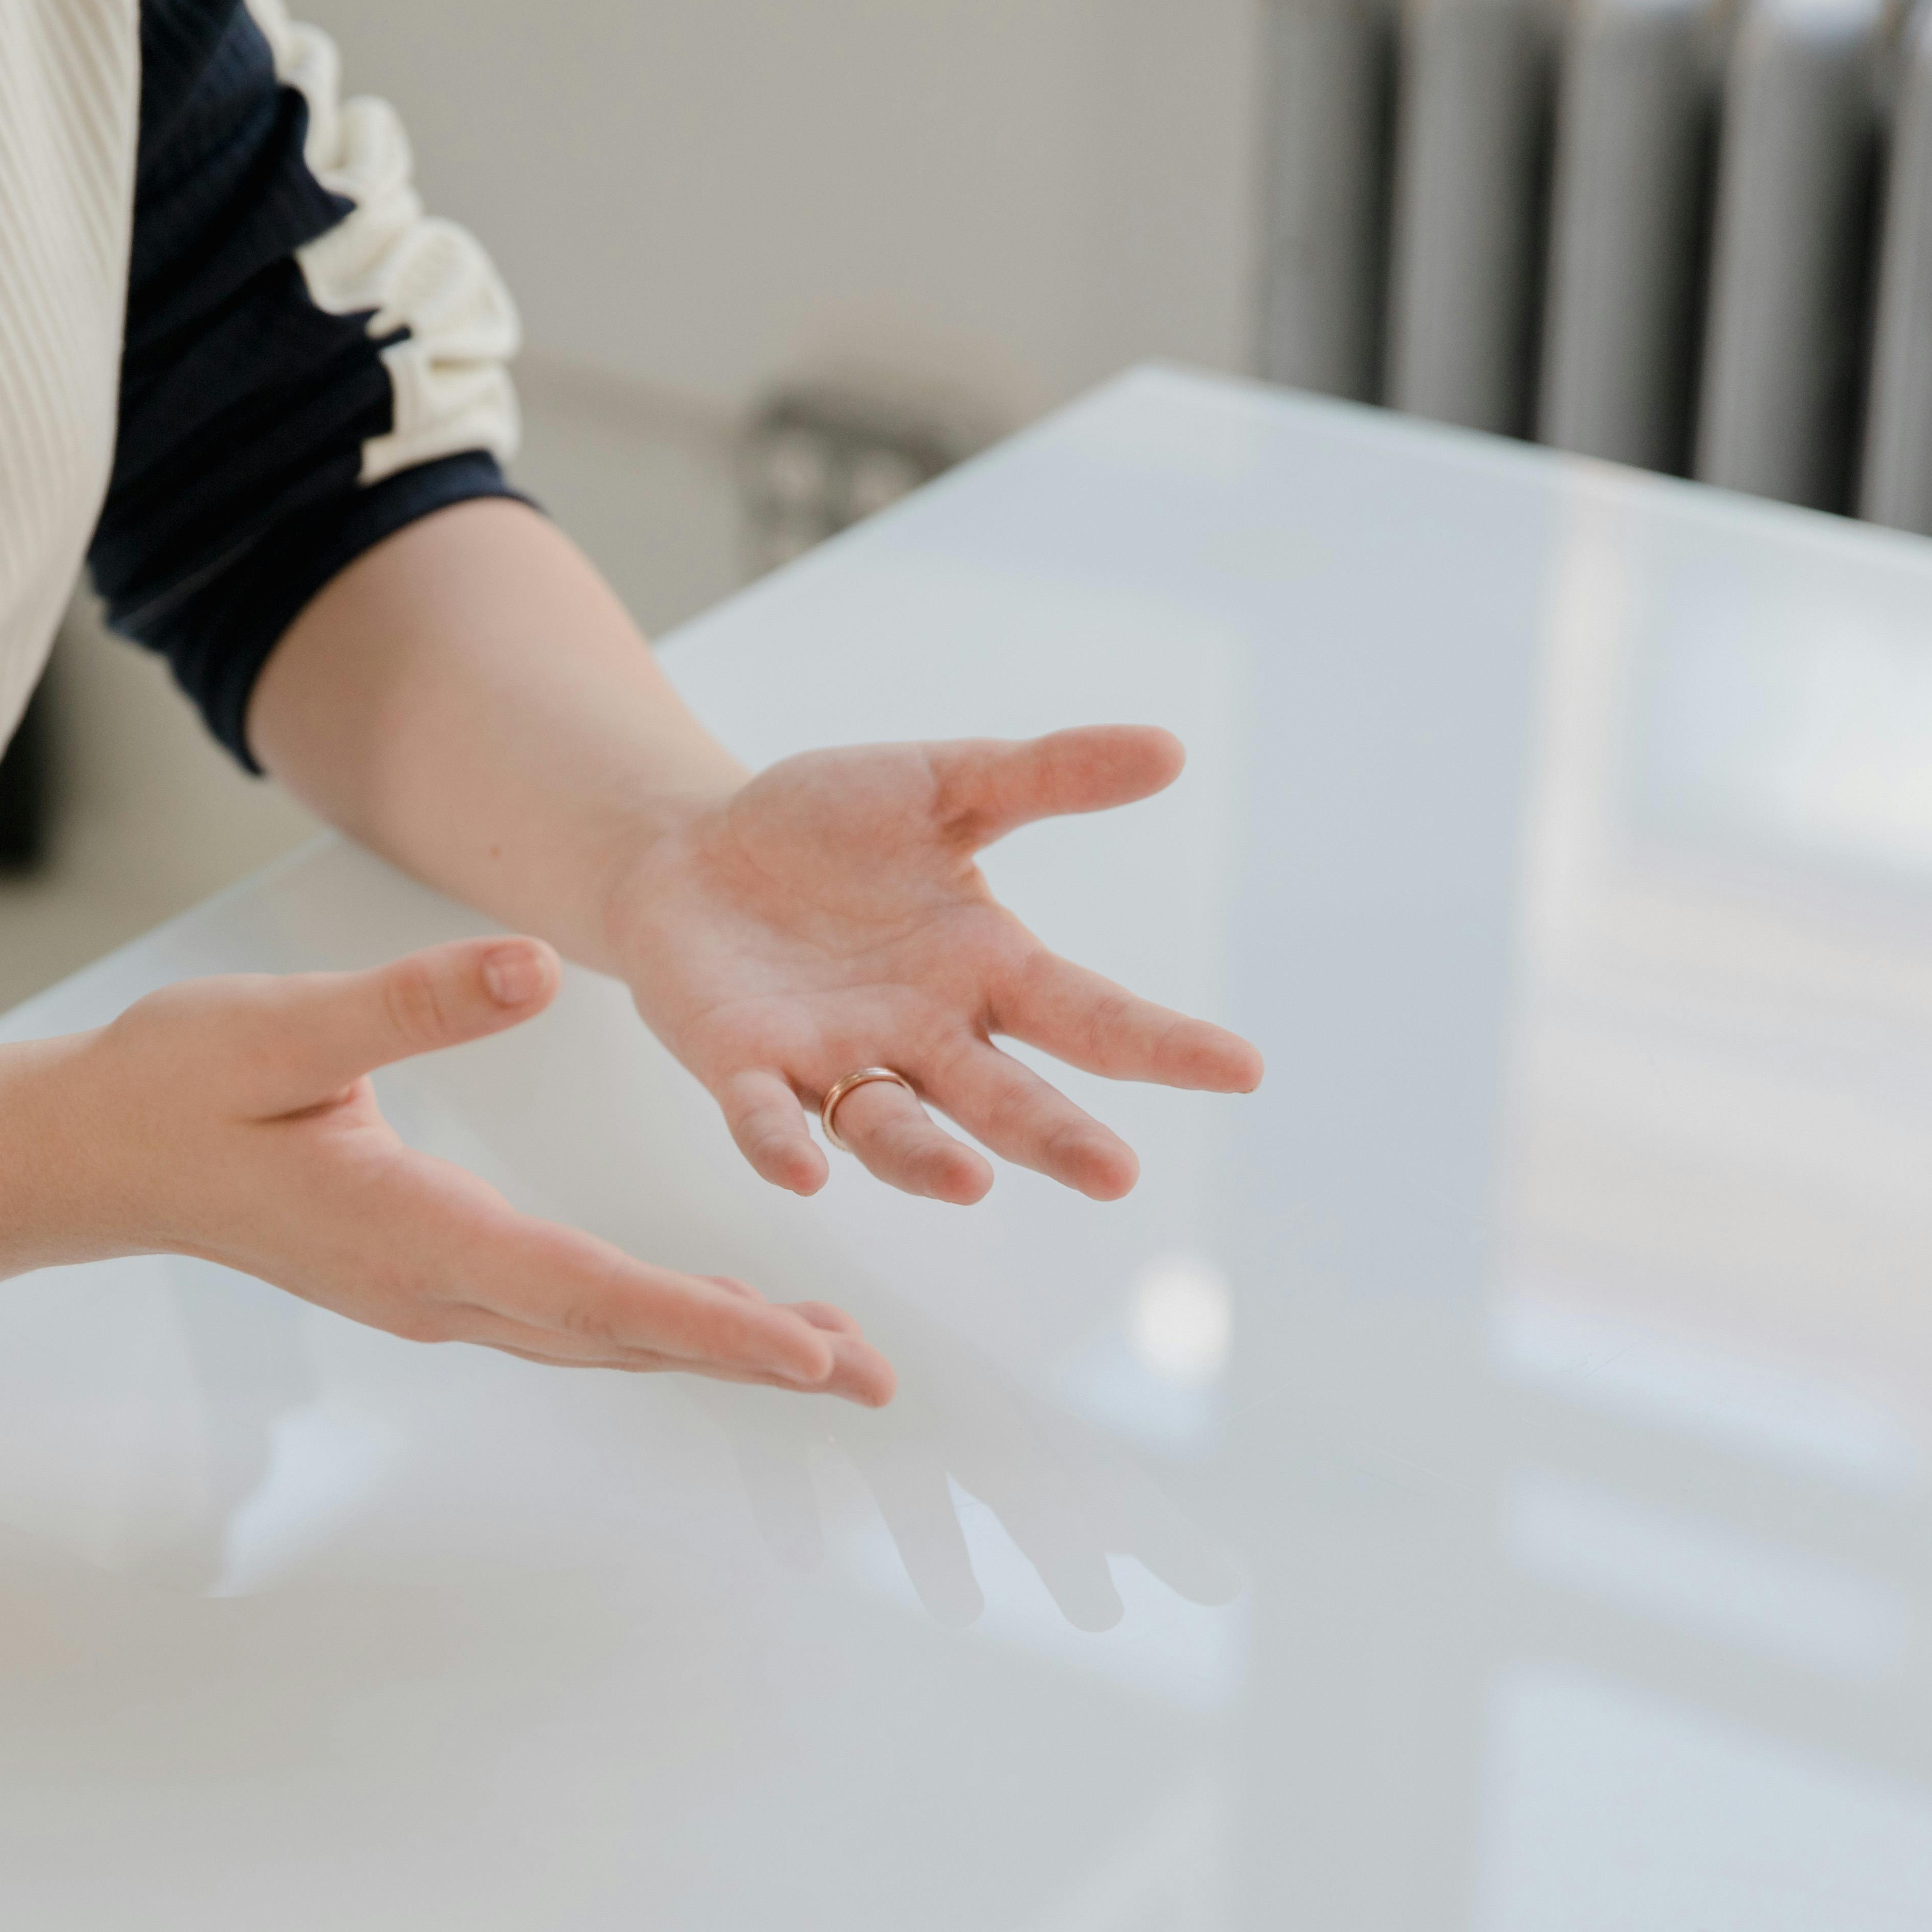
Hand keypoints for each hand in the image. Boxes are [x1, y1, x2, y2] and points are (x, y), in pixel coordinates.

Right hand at [56, 935, 892, 1402]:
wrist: (92, 1152)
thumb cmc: (173, 1082)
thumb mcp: (279, 1023)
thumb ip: (409, 1000)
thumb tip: (532, 968)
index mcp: (407, 1227)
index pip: (585, 1289)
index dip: (702, 1321)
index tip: (803, 1345)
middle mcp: (431, 1284)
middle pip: (614, 1335)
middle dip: (745, 1357)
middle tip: (864, 1375)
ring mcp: (427, 1292)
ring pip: (594, 1336)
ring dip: (708, 1348)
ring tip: (823, 1356)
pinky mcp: (424, 1274)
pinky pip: (562, 1317)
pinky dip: (649, 1323)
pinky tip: (711, 1316)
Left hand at [599, 727, 1263, 1203]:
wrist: (689, 849)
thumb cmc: (825, 825)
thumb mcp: (940, 784)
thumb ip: (1044, 776)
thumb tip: (1169, 748)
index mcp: (984, 971)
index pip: (1089, 1017)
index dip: (1162, 1045)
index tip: (1242, 1068)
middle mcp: (922, 1037)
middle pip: (1004, 1102)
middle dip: (1057, 1139)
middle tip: (1117, 1175)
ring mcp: (834, 1063)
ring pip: (894, 1129)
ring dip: (930, 1161)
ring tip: (973, 1183)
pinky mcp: (744, 1070)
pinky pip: (770, 1121)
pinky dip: (786, 1146)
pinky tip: (806, 1173)